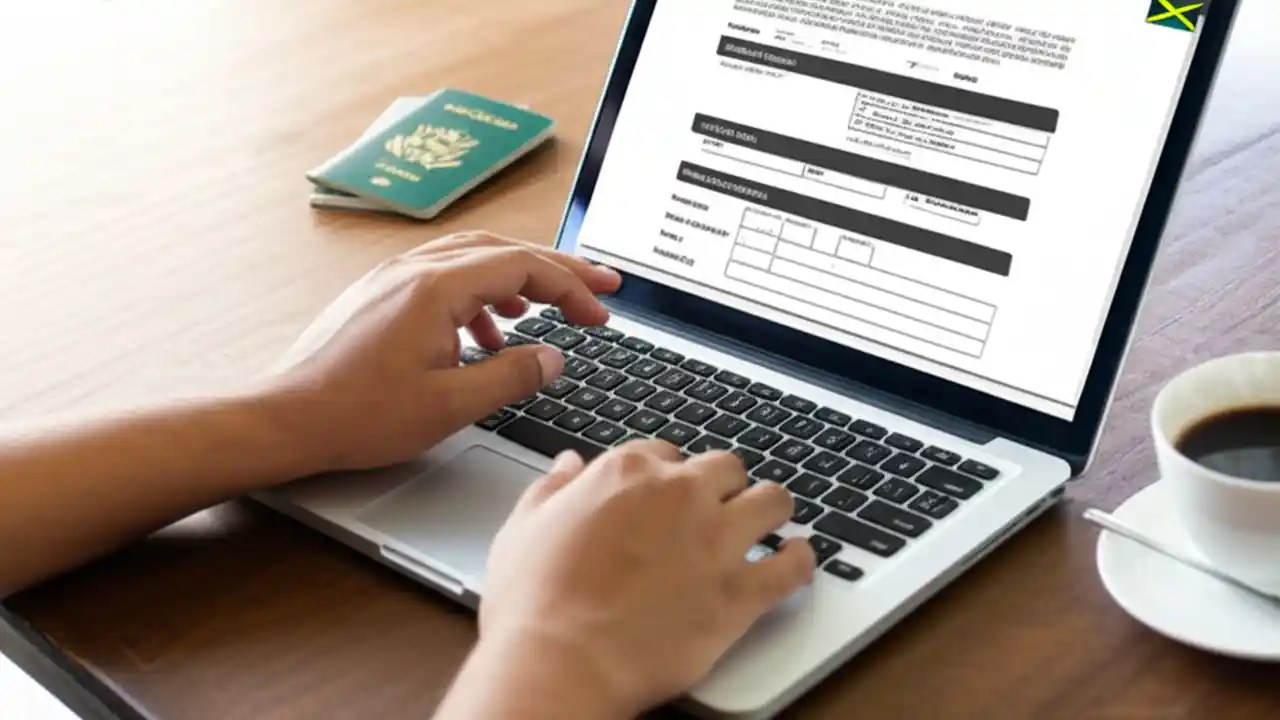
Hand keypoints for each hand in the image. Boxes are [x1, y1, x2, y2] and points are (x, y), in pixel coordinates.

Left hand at [265, 232, 620, 473]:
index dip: (572, 286)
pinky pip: (444, 276)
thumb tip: (552, 359)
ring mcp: (394, 277)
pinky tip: (487, 331)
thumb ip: (510, 376)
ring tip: (547, 309)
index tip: (601, 310)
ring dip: (518, 277)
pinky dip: (481, 293)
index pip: (524, 267)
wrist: (285, 418)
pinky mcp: (381, 294)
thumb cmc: (356, 414)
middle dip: (557, 269)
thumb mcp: (450, 406)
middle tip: (598, 286)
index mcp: (436, 288)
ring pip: (473, 257)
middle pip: (504, 250)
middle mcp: (415, 269)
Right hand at [454, 443, 816, 717]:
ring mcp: (715, 541)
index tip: (668, 492)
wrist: (561, 663)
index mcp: (626, 472)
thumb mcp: (522, 529)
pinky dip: (801, 561)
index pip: (665, 451)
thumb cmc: (534, 604)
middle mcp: (679, 495)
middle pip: (726, 467)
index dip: (668, 472)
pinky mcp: (739, 593)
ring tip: (769, 524)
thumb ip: (552, 489)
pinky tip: (797, 560)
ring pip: (772, 501)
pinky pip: (792, 566)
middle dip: (724, 484)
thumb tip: (568, 465)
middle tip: (719, 507)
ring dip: (771, 510)